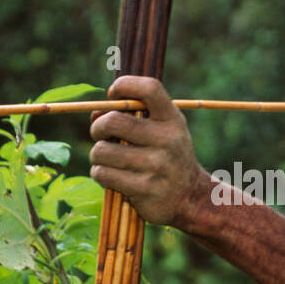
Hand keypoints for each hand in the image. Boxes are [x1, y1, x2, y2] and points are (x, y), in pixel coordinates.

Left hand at [89, 76, 209, 228]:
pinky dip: (100, 173)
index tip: (113, 92)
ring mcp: (156, 165)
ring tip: (107, 159)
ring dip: (97, 155)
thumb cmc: (168, 158)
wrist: (190, 198)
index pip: (150, 89)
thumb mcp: (161, 132)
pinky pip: (103, 173)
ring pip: (102, 151)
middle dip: (98, 127)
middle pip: (113, 121)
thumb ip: (131, 117)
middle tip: (100, 134)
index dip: (125, 84)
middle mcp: (167, 140)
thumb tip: (94, 113)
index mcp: (172, 120)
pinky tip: (111, 176)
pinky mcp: (143, 189)